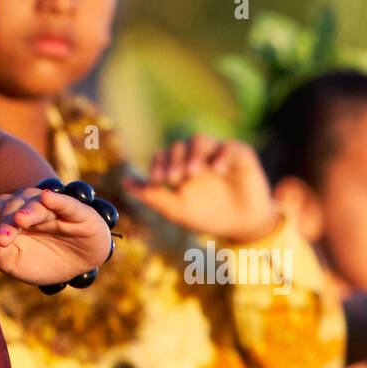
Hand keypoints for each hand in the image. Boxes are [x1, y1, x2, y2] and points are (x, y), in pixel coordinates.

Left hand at [0, 187, 111, 285]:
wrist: (81, 266)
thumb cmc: (44, 261)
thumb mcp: (17, 264)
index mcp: (12, 217)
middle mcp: (31, 207)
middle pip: (13, 207)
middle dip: (5, 223)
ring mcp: (55, 209)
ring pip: (37, 204)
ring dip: (28, 210)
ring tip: (20, 219)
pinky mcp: (79, 212)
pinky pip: (67, 203)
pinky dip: (58, 200)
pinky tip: (47, 197)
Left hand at [122, 135, 279, 242]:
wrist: (242, 227)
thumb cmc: (207, 216)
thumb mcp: (177, 210)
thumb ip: (152, 196)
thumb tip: (125, 182)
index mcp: (179, 166)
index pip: (164, 155)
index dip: (159, 164)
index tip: (158, 181)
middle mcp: (196, 156)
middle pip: (180, 145)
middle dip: (174, 160)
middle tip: (174, 179)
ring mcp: (218, 153)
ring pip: (200, 140)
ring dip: (194, 154)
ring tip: (193, 173)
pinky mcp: (241, 154)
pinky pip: (230, 146)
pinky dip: (222, 155)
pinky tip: (217, 169)